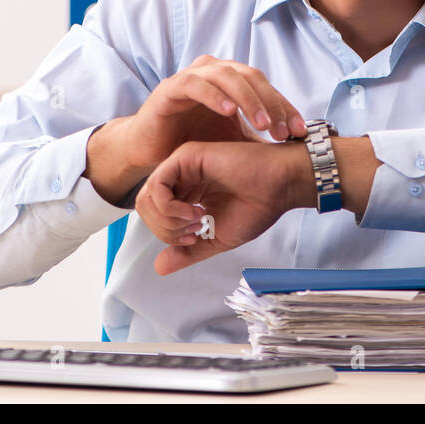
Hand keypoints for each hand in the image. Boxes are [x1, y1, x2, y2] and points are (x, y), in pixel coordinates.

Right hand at [121, 55, 307, 171]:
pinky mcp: (171, 87)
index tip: (299, 132)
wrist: (151, 150)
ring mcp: (192, 76)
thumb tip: (297, 140)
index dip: (284, 107)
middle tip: (282, 130)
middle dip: (271, 103)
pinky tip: (229, 111)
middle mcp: (214, 72)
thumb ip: (257, 132)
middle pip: (251, 76)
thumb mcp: (231, 138)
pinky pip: (195, 84)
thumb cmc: (191, 140)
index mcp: (231, 80)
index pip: (265, 87)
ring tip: (261, 123)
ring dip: (248, 99)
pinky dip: (215, 95)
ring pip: (227, 76)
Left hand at [135, 139, 310, 274]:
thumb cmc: (256, 208)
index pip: (154, 216)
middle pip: (145, 208)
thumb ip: (188, 252)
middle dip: (165, 230)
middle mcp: (180, 177)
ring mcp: (181, 165)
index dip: (168, 235)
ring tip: (196, 222)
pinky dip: (170, 207)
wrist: (279, 187)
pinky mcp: (185, 156)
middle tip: (194, 234)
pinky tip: (195, 212)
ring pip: (146, 198)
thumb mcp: (215, 239)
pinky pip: (157, 186)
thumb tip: (158, 267)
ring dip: (168, 220)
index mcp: (186, 193)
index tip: (195, 240)